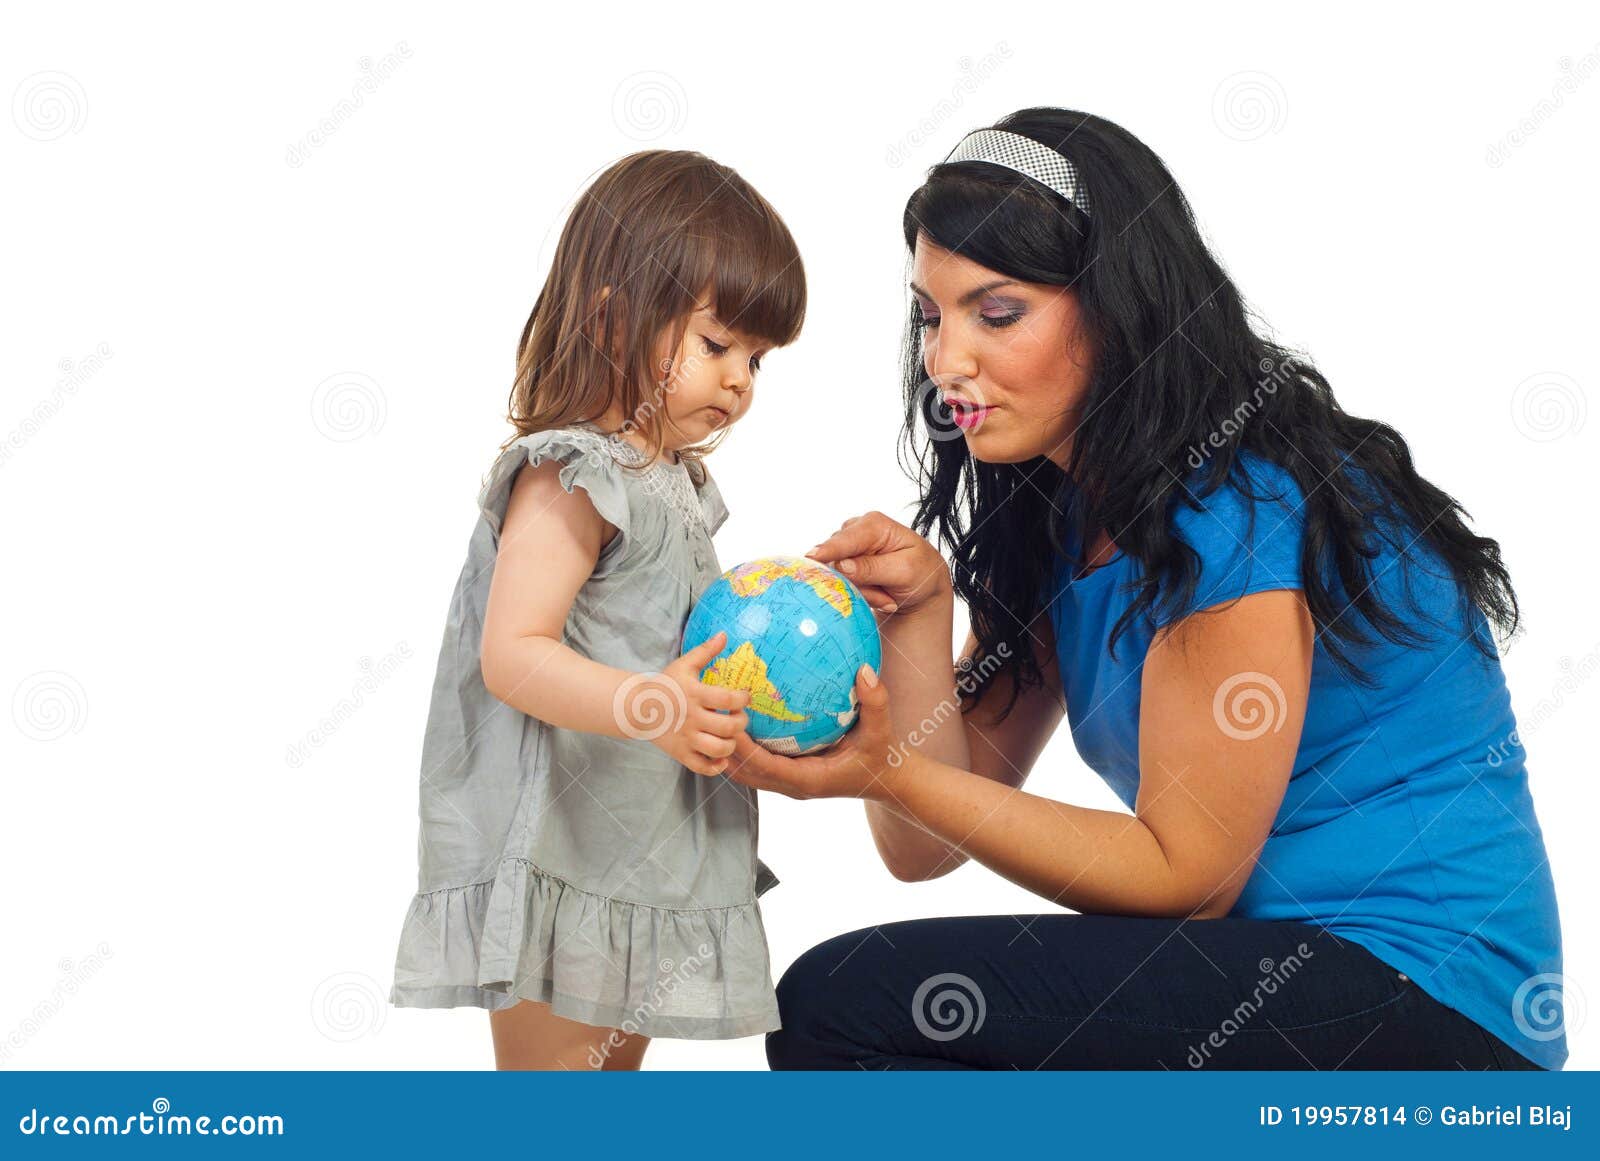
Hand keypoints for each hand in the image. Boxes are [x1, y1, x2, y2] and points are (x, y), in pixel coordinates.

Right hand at [617, 630, 750, 775]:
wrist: (636, 707)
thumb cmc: (665, 684)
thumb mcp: (684, 665)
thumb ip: (705, 651)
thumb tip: (724, 634)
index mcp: (695, 694)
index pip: (728, 698)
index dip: (743, 698)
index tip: (745, 696)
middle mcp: (692, 718)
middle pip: (728, 726)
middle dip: (741, 722)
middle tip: (739, 717)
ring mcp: (686, 738)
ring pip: (718, 749)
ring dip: (731, 744)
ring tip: (730, 736)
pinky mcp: (681, 753)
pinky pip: (702, 767)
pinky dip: (716, 766)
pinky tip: (721, 757)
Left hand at [724, 663, 899, 799]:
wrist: (886, 780)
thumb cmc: (882, 756)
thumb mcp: (882, 730)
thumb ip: (876, 702)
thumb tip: (865, 670)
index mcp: (809, 780)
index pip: (765, 767)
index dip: (744, 748)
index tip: (730, 721)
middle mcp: (793, 785)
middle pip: (746, 773)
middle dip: (725, 749)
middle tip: (714, 715)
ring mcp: (789, 783)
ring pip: (747, 773)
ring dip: (729, 751)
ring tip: (715, 718)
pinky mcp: (789, 776)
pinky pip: (758, 765)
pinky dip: (743, 749)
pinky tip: (736, 721)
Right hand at [808, 511, 951, 616]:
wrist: (922, 586)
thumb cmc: (920, 572)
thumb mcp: (904, 571)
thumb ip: (872, 568)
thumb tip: (841, 565)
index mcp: (874, 524)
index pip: (845, 539)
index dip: (828, 550)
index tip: (812, 558)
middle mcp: (855, 531)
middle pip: (837, 560)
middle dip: (859, 584)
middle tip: (887, 599)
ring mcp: (846, 548)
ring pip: (837, 575)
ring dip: (863, 591)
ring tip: (888, 596)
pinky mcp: (841, 564)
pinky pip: (839, 584)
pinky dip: (860, 594)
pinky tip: (881, 596)